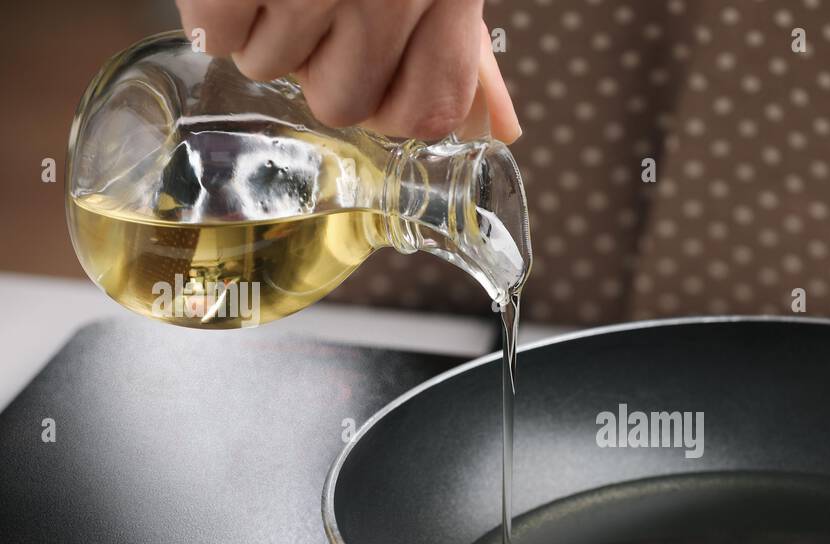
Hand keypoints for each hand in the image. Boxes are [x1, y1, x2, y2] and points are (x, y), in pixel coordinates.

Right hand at [176, 0, 520, 142]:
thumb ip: (464, 38)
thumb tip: (497, 127)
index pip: (428, 111)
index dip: (390, 102)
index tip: (371, 62)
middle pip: (344, 102)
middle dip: (316, 60)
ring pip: (272, 68)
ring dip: (261, 24)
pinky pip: (217, 36)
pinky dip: (213, 9)